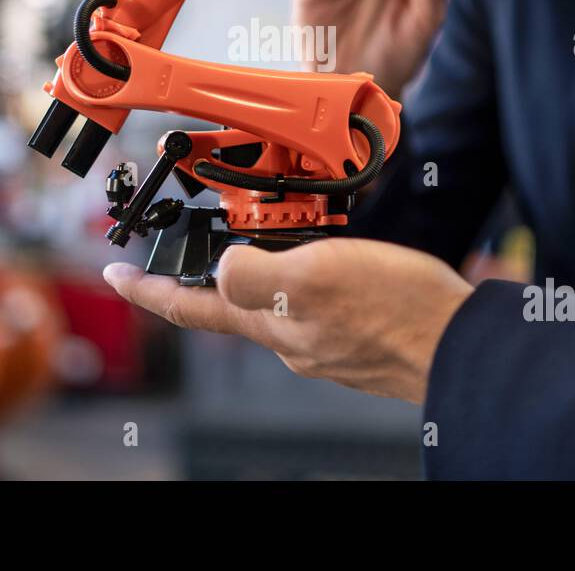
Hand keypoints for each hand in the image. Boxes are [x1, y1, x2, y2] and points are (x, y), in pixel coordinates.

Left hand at [103, 238, 474, 401]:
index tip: (115, 273)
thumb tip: (220, 267)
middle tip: (194, 231)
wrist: (459, 344)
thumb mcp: (315, 276)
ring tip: (268, 231)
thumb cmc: (395, 312)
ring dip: (258, 266)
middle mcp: (288, 338)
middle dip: (204, 270)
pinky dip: (302, 272)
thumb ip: (256, 274)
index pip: (188, 308)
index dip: (146, 289)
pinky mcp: (352, 332)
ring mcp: (321, 339)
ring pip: (271, 298)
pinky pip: (311, 299)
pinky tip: (325, 254)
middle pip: (226, 302)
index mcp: (268, 323)